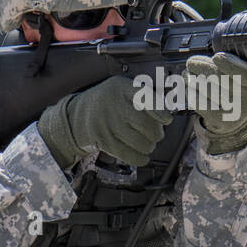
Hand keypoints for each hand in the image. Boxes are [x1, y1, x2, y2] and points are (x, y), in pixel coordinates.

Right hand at [38, 76, 173, 167]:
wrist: (78, 116)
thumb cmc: (107, 102)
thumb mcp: (121, 88)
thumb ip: (144, 95)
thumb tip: (168, 110)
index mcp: (121, 87)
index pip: (145, 98)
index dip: (160, 110)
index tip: (167, 119)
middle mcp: (114, 105)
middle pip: (145, 124)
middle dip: (156, 133)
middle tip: (157, 133)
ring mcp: (107, 124)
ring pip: (140, 142)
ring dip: (150, 146)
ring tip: (149, 143)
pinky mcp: (104, 141)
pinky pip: (129, 155)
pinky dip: (140, 158)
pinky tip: (143, 156)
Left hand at [185, 52, 246, 154]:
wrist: (237, 116)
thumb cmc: (237, 86)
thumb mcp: (243, 71)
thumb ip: (233, 61)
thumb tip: (212, 59)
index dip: (230, 64)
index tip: (217, 57)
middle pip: (219, 77)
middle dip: (200, 66)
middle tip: (192, 62)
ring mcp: (234, 112)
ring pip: (205, 87)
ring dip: (192, 78)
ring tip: (190, 74)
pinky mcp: (219, 120)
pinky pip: (198, 100)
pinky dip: (190, 91)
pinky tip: (191, 87)